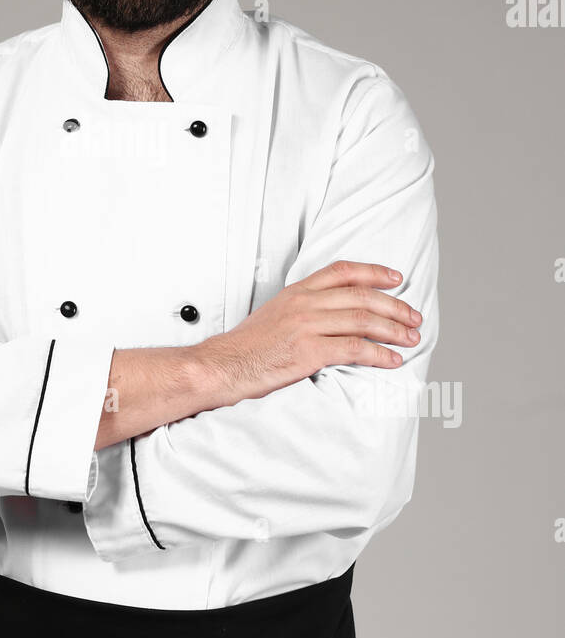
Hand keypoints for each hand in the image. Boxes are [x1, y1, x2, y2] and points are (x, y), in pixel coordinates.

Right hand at [195, 259, 422, 407]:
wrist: (223, 366)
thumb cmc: (247, 348)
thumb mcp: (274, 316)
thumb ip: (302, 310)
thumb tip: (332, 317)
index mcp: (296, 291)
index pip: (342, 271)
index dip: (374, 272)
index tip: (396, 279)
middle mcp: (304, 303)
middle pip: (362, 296)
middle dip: (395, 306)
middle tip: (414, 318)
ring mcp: (306, 325)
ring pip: (364, 320)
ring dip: (394, 330)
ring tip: (411, 339)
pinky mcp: (308, 351)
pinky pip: (354, 348)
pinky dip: (379, 354)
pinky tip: (391, 360)